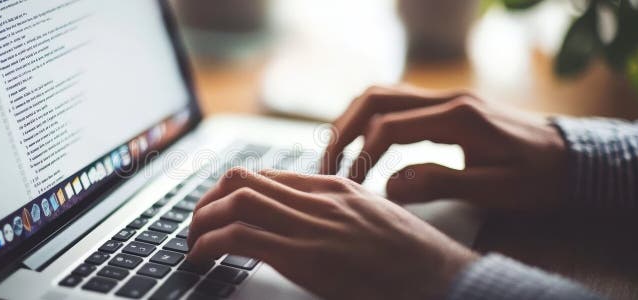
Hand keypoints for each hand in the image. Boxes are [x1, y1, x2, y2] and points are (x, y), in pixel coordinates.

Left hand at [186, 167, 478, 299]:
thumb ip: (342, 217)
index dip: (232, 193)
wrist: (446, 280)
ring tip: (191, 242)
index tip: (218, 211)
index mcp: (337, 188)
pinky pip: (240, 236)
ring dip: (200, 220)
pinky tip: (201, 257)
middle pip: (243, 180)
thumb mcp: (378, 223)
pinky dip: (209, 243)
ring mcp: (312, 224)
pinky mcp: (305, 256)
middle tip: (196, 224)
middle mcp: (320, 198)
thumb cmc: (418, 261)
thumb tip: (311, 229)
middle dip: (207, 201)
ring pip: (235, 201)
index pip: (268, 176)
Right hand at [320, 86, 567, 210]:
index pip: (390, 126)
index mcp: (459, 117)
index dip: (362, 155)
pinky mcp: (448, 106)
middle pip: (377, 98)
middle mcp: (448, 99)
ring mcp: (447, 98)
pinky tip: (365, 143)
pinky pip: (398, 102)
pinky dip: (372, 119)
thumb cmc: (541, 177)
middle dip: (344, 129)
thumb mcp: (497, 189)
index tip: (351, 185)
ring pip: (383, 94)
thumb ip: (442, 183)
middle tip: (327, 162)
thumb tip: (390, 186)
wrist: (573, 157)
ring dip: (353, 120)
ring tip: (337, 152)